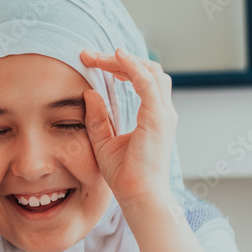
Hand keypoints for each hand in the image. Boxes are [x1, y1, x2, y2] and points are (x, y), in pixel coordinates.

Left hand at [79, 48, 176, 207]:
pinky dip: (132, 67)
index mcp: (153, 116)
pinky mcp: (157, 119)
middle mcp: (162, 112)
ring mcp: (162, 114)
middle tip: (91, 55)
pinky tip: (116, 58)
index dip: (119, 66)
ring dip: (123, 60)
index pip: (142, 79)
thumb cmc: (125, 175)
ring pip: (150, 71)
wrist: (139, 196)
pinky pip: (147, 83)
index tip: (94, 61)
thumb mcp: (103, 141)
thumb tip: (88, 93)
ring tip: (98, 57)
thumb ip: (97, 118)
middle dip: (120, 59)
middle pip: (148, 70)